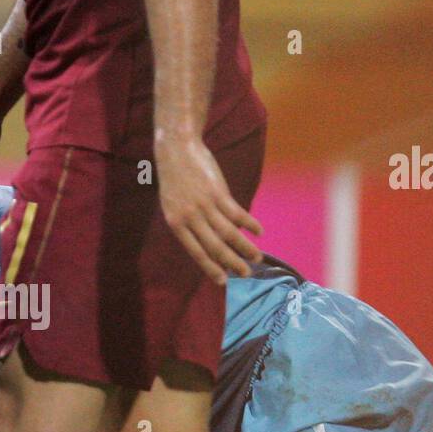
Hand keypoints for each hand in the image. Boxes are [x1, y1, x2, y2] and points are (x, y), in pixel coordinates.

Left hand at [155, 134, 261, 283]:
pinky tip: (259, 232)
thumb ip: (188, 224)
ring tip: (257, 257)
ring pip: (229, 232)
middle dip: (232, 263)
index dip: (211, 268)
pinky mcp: (217, 192)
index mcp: (176, 224)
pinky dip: (249, 224)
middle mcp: (190, 218)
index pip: (196, 252)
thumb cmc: (175, 180)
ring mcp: (204, 205)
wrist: (176, 150)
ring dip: (245, 247)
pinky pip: (237, 213)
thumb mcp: (174, 205)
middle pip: (215, 246)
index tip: (223, 282)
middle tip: (246, 274)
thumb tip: (209, 241)